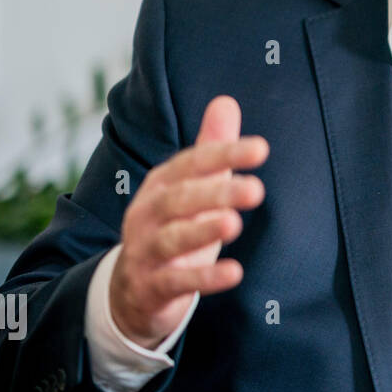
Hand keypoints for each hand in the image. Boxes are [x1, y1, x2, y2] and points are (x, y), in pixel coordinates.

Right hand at [109, 95, 267, 348]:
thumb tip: (226, 101)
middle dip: (216, 193)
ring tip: (234, 224)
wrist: (130, 290)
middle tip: (256, 190)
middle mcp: (148, 214)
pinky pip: (175, 282)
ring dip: (202, 231)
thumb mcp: (190, 188)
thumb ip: (210, 149)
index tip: (261, 149)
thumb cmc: (171, 228)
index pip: (192, 163)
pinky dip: (203, 278)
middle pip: (178, 200)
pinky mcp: (150, 287)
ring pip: (171, 239)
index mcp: (161, 185)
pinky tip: (234, 273)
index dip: (224, 154)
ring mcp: (145, 251)